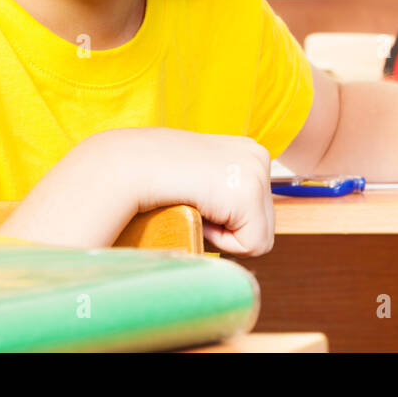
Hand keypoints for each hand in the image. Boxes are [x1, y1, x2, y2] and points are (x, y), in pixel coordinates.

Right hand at [132, 129, 275, 256]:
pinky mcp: (248, 194)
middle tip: (196, 206)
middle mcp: (260, 156)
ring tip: (197, 207)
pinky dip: (222, 240)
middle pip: (265, 225)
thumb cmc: (156, 175)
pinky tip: (199, 211)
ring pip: (260, 238)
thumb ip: (222, 193)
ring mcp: (257, 173)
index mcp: (249, 151)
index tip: (198, 198)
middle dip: (229, 229)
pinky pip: (251, 245)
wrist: (132, 164)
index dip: (225, 220)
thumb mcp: (201, 177)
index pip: (259, 210)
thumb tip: (231, 220)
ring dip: (224, 235)